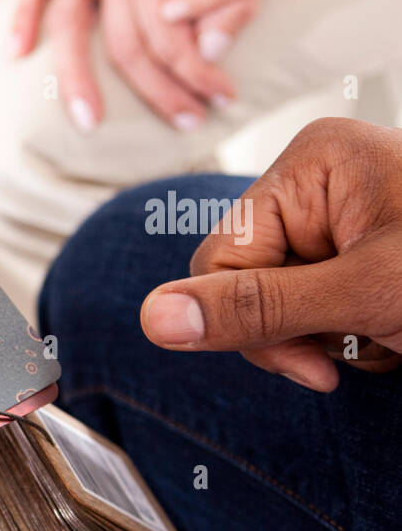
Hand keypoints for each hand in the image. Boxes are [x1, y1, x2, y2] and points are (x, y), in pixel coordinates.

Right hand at [16, 0, 240, 130]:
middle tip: (189, 122)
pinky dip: (22, 13)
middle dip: (159, 89)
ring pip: (71, 24)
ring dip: (78, 77)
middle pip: (127, 40)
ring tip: (89, 121)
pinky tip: (17, 51)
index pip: (171, 31)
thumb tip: (211, 50)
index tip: (223, 98)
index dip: (196, 71)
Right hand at [140, 117, 401, 390]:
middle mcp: (318, 182)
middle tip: (365, 343)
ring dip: (334, 340)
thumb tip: (152, 320)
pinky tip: (395, 332)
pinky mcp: (359, 250)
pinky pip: (320, 305)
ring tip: (392, 335)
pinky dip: (356, 335)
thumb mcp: (366, 291)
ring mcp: (340, 215)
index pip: (220, 262)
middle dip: (299, 332)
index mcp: (311, 165)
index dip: (252, 324)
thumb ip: (258, 307)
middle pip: (247, 284)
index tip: (317, 365)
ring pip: (284, 303)